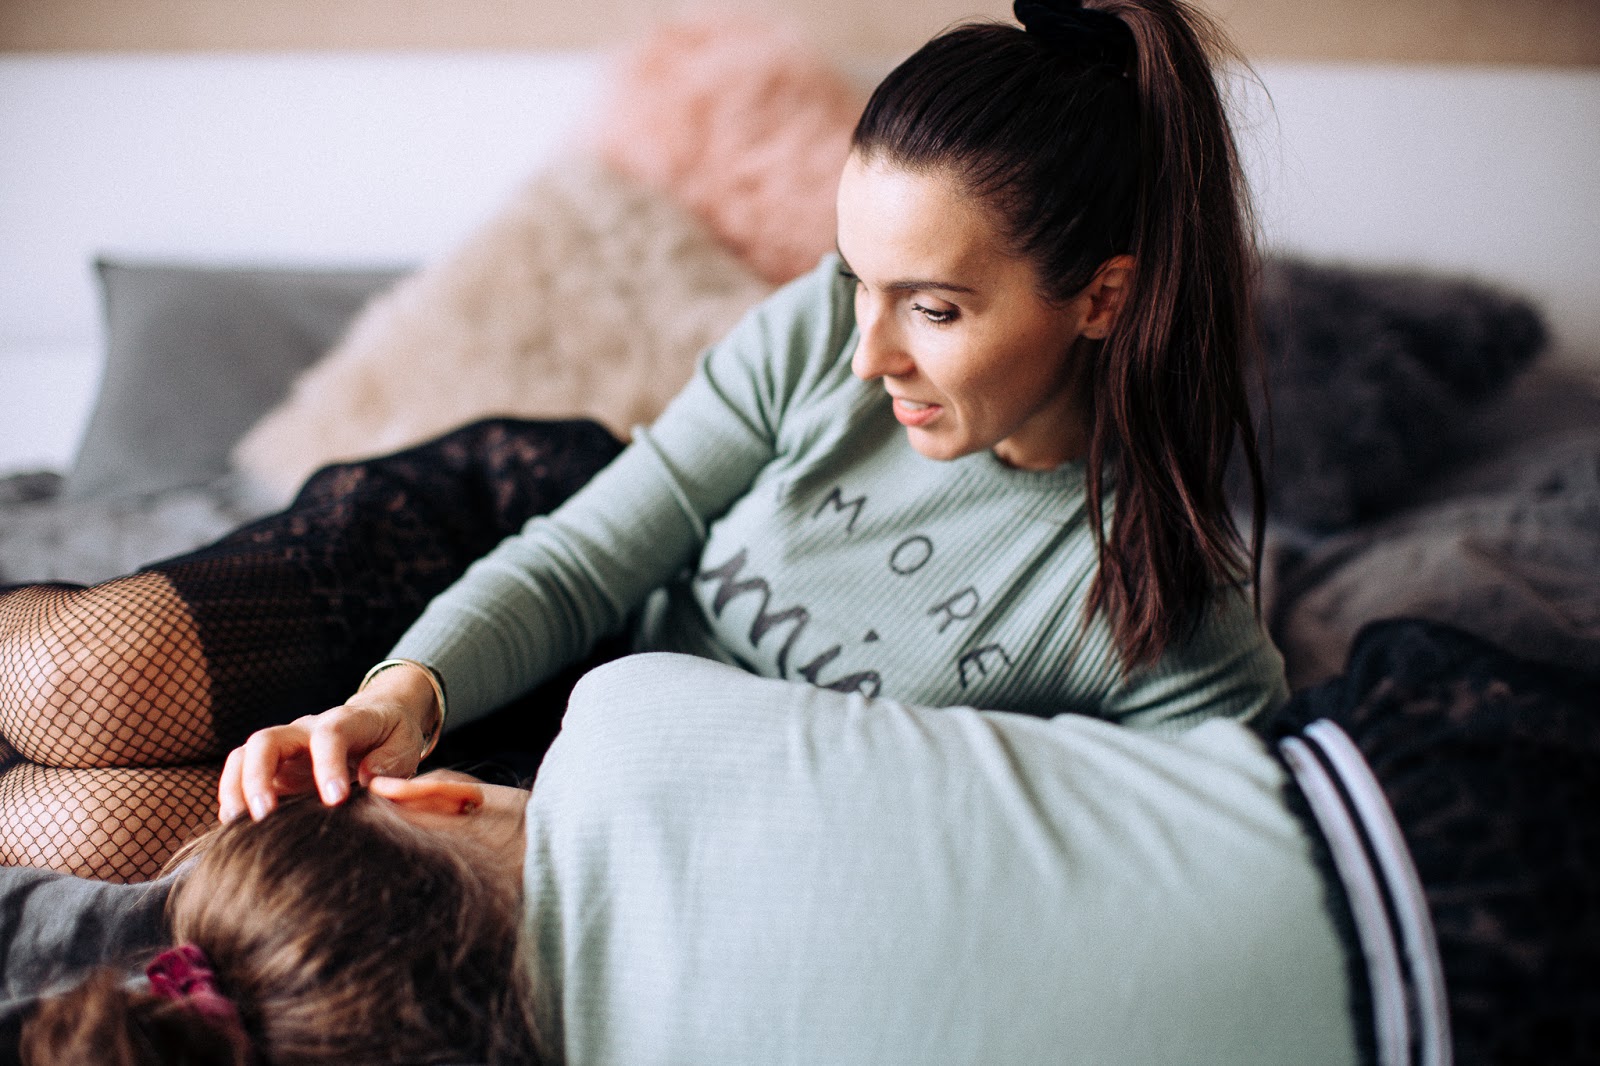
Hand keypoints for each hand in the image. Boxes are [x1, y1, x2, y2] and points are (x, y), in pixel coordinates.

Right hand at [217, 663, 440, 821]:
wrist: (377, 720)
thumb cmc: (392, 736)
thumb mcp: (405, 743)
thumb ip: (392, 761)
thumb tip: (369, 780)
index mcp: (345, 720)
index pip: (330, 734)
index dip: (328, 765)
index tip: (336, 800)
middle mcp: (306, 731)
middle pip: (267, 740)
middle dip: (259, 777)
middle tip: (264, 815)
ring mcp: (286, 750)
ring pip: (245, 757)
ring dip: (236, 790)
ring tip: (238, 827)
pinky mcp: (276, 770)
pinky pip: (242, 778)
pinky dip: (235, 801)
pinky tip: (238, 831)